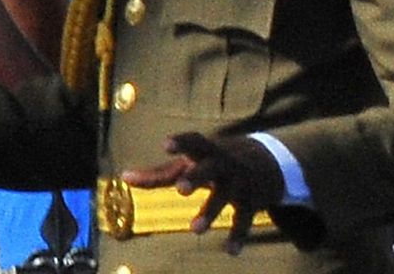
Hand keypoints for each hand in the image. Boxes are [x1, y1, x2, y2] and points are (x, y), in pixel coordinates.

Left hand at [120, 132, 284, 255]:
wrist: (269, 162)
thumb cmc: (216, 162)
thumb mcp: (191, 163)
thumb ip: (159, 174)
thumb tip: (123, 177)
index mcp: (208, 152)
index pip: (195, 142)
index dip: (181, 142)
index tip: (166, 144)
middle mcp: (225, 164)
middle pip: (210, 168)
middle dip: (197, 177)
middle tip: (181, 189)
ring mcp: (240, 183)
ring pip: (225, 197)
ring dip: (210, 212)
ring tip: (195, 230)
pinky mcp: (252, 201)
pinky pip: (244, 220)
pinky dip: (238, 235)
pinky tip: (231, 251)